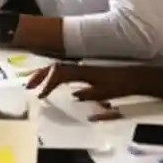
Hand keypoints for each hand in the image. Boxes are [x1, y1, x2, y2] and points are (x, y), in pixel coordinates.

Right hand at [25, 63, 141, 119]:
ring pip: (58, 67)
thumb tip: (73, 95)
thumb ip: (88, 94)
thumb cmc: (120, 86)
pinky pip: (64, 70)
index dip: (48, 84)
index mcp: (83, 72)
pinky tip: (51, 83)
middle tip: (29, 87)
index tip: (41, 96)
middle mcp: (80, 67)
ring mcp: (82, 68)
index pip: (59, 75)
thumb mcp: (105, 93)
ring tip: (35, 84)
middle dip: (40, 75)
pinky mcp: (85, 71)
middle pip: (55, 67)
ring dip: (45, 74)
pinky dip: (53, 75)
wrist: (133, 78)